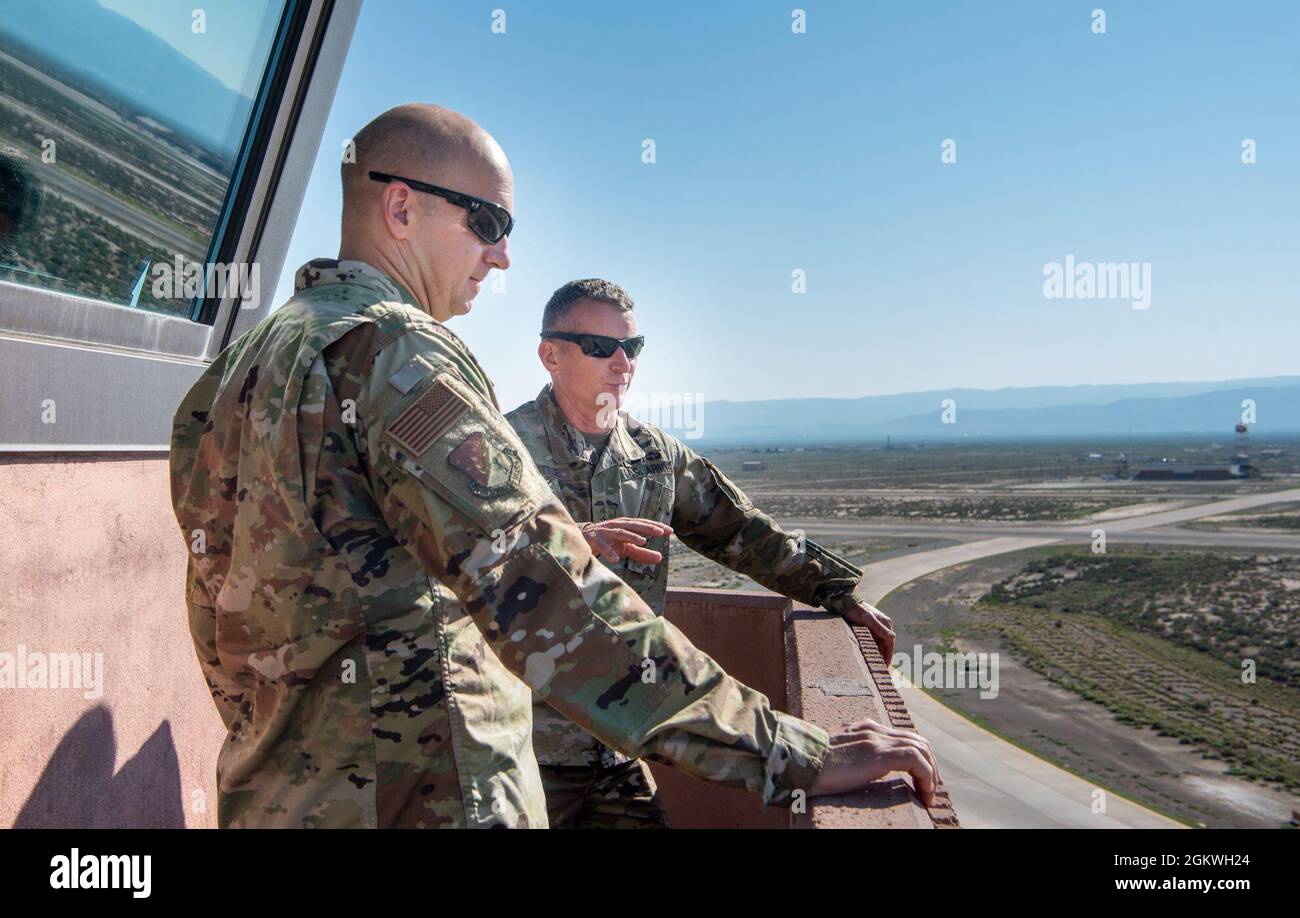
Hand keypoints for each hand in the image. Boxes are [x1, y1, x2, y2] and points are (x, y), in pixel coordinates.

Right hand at [580, 518, 672, 564]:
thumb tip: (661, 558)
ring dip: (631, 537)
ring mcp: (606, 533)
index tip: (671, 531)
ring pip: (620, 533)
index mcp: (626, 526)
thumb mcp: (626, 548)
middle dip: (647, 527)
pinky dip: (609, 553)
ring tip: (643, 542)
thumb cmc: (608, 542)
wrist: (582, 540)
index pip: (643, 525)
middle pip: (634, 525)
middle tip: (661, 531)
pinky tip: (616, 560)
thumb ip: (642, 553)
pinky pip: (603, 547)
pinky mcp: (595, 541)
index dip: (656, 526)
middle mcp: (617, 526)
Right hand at [807, 719, 939, 806]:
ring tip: (928, 795)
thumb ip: (850, 756)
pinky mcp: (880, 754)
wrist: (799, 763)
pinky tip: (924, 795)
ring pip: (922, 749)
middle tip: (928, 788)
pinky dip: (927, 778)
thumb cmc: (809, 766)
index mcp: (864, 728)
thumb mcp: (834, 757)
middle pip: (917, 740)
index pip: (902, 736)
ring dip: (931, 774)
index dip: (916, 756)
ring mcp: (877, 739)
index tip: (917, 779)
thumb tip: (856, 773)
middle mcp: (874, 729)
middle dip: (929, 765)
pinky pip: (917, 761)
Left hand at [843, 601, 893, 661]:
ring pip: (880, 644)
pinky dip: (873, 648)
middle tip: (881, 669)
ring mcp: (877, 627)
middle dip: (884, 656)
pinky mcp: (870, 628)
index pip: (890, 643)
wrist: (847, 603)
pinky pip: (874, 641)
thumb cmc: (857, 610)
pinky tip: (870, 656)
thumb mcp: (868, 620)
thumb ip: (880, 629)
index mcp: (886, 623)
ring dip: (878, 653)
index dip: (888, 655)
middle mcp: (883, 625)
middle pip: (886, 644)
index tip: (886, 665)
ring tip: (875, 665)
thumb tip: (892, 638)